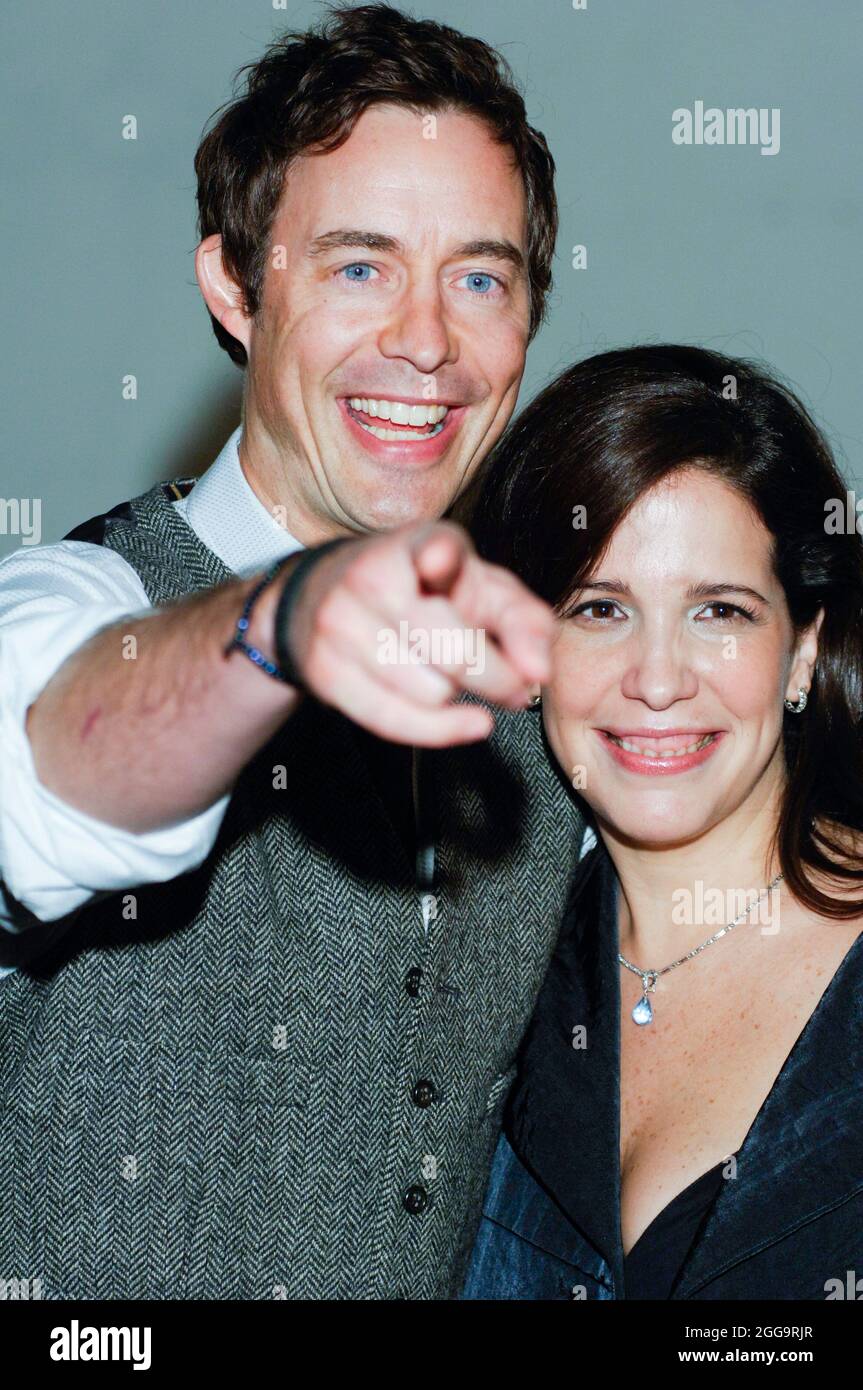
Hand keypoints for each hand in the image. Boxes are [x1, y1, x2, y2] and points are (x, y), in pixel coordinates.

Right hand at [284, 521, 553, 745]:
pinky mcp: (322, 667)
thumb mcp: (483, 591)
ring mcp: (340, 622)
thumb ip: (526, 623)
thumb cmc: (423, 593)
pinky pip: (391, 719)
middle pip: (454, 651)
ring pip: (428, 692)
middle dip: (498, 679)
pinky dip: (439, 730)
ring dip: (456, 698)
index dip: (439, 556)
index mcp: (420, 544)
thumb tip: (538, 672)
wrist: (325, 596)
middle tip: (514, 686)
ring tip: (454, 680)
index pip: (432, 548)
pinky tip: (463, 722)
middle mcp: (372, 575)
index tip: (439, 561)